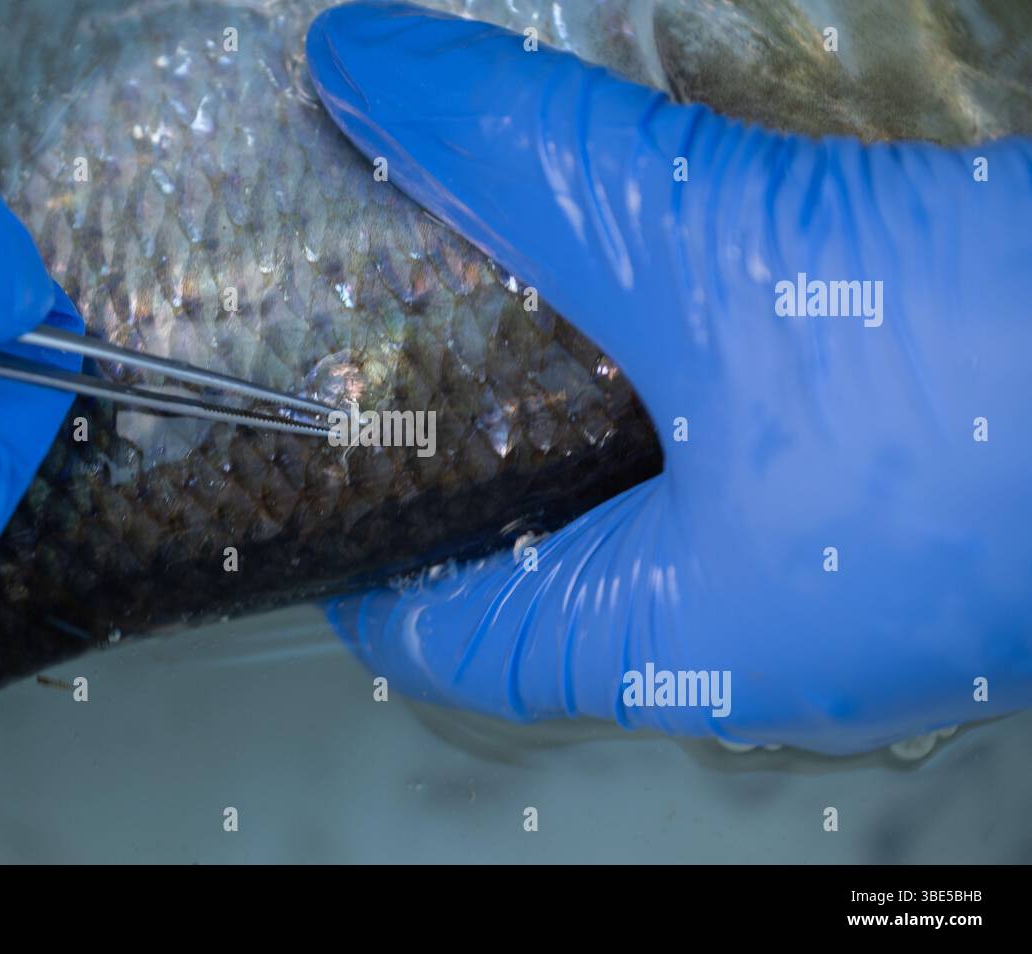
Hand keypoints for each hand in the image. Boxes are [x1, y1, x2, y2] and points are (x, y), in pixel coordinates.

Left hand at [306, 2, 1031, 753]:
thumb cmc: (1018, 385)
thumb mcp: (727, 261)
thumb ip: (536, 170)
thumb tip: (369, 74)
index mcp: (676, 640)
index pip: (446, 637)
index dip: (362, 552)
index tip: (313, 453)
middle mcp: (754, 634)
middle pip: (542, 564)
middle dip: (466, 447)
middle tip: (398, 338)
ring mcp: (844, 579)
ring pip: (656, 500)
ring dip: (583, 394)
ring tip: (513, 285)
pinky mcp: (915, 507)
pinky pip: (753, 451)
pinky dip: (689, 371)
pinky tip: (673, 280)